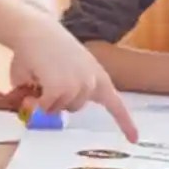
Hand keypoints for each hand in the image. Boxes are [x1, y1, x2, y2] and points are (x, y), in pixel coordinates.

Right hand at [8, 23, 138, 141]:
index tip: (134, 140)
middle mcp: (93, 82)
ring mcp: (79, 86)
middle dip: (58, 97)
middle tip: (48, 75)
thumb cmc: (45, 48)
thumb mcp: (65, 71)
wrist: (34, 28)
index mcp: (99, 76)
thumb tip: (42, 112)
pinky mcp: (62, 89)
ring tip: (42, 72)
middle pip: (74, 108)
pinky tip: (36, 78)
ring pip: (57, 109)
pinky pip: (45, 108)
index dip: (125, 123)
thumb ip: (62, 94)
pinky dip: (36, 99)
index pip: (116, 104)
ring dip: (46, 97)